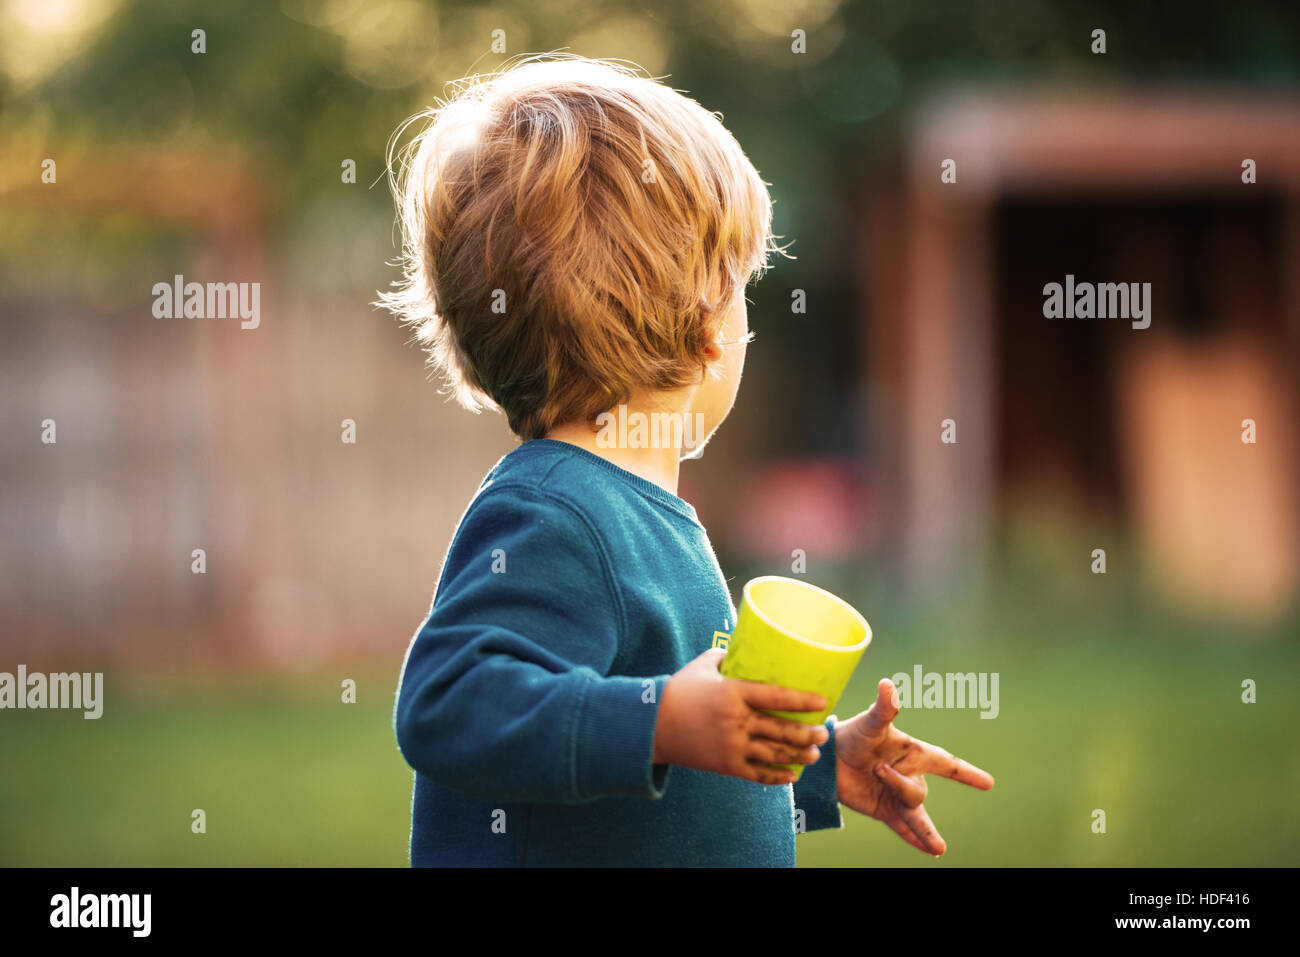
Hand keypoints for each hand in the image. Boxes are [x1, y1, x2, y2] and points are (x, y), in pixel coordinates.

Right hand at [652, 648, 829, 785]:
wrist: (650, 725)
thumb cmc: (677, 691)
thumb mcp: (701, 666)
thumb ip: (724, 656)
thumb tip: (744, 647)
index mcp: (733, 693)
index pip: (776, 696)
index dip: (802, 700)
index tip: (822, 701)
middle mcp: (736, 720)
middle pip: (781, 730)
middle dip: (808, 734)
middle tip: (824, 732)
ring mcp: (732, 745)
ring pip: (774, 754)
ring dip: (798, 756)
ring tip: (814, 755)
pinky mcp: (725, 765)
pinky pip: (757, 774)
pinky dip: (776, 777)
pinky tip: (790, 776)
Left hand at [835, 678, 993, 855]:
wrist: (826, 757)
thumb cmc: (852, 733)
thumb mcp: (869, 722)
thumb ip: (883, 708)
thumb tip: (888, 685)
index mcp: (913, 754)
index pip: (945, 764)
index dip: (966, 773)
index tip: (989, 783)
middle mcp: (909, 776)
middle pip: (917, 791)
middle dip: (899, 784)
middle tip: (875, 769)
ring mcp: (896, 795)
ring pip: (915, 815)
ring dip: (926, 831)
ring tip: (939, 849)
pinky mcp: (882, 810)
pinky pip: (902, 828)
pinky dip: (915, 839)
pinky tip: (929, 852)